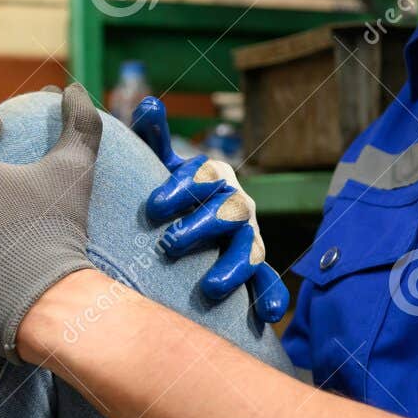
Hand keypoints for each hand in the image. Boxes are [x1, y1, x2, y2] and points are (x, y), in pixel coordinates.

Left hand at [131, 96, 289, 323]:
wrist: (188, 227)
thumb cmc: (171, 193)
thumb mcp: (159, 165)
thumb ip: (153, 136)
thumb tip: (147, 101)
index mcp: (212, 178)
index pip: (203, 176)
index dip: (180, 188)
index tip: (153, 207)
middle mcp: (236, 205)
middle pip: (229, 212)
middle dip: (202, 227)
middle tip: (169, 244)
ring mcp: (248, 238)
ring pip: (249, 249)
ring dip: (233, 268)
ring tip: (212, 288)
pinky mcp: (253, 271)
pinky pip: (268, 283)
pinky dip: (270, 296)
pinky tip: (265, 315)